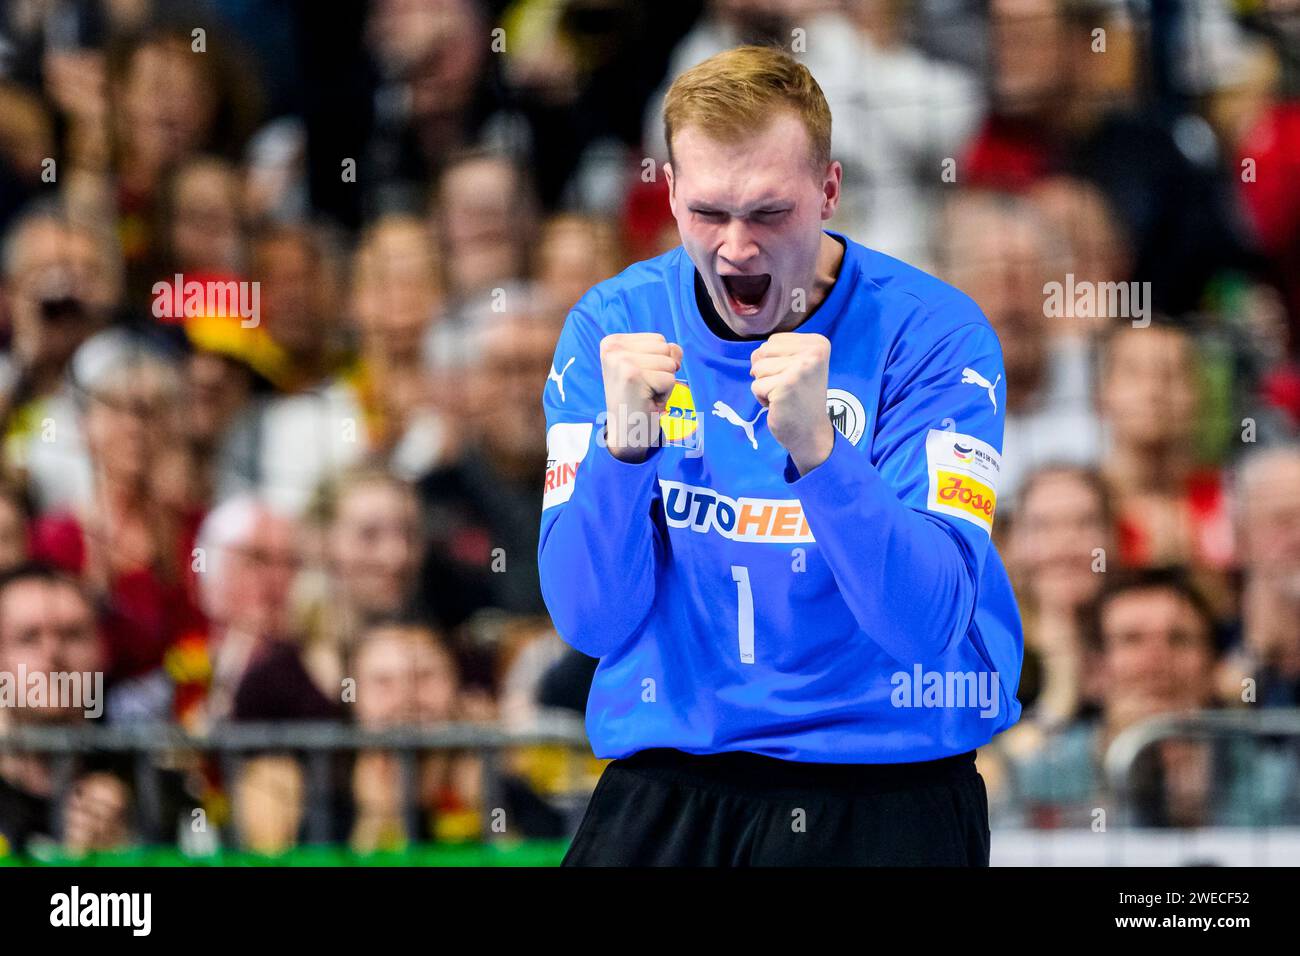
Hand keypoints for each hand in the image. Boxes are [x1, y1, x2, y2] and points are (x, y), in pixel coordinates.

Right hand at [599, 332, 682, 462]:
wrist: (624, 433)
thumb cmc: (638, 400)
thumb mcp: (649, 367)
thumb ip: (666, 352)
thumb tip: (676, 350)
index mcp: (612, 342)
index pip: (658, 339)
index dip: (657, 362)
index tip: (640, 379)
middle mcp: (613, 348)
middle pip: (665, 348)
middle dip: (662, 371)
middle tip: (644, 389)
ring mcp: (621, 361)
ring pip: (669, 363)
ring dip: (664, 383)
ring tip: (645, 394)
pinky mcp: (632, 376)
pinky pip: (669, 379)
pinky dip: (665, 395)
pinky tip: (647, 402)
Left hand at [750, 332, 834, 473]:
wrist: (811, 432)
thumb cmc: (800, 398)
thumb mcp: (796, 365)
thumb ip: (777, 352)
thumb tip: (756, 354)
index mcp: (818, 343)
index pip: (774, 340)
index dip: (774, 361)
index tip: (793, 377)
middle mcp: (813, 352)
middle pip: (763, 351)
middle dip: (766, 372)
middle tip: (787, 388)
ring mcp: (800, 368)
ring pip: (757, 368)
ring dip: (764, 385)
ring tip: (783, 395)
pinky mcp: (786, 385)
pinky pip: (756, 386)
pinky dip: (762, 398)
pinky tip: (779, 405)